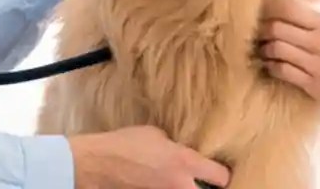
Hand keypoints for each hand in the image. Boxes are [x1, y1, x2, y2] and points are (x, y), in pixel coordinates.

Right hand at [68, 126, 231, 187]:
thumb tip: (182, 152)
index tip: (218, 174)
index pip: (222, 177)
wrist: (96, 165)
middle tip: (201, 183)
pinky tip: (159, 185)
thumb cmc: (124, 144)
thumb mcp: (156, 135)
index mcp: (185, 162)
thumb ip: (175, 146)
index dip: (222, 175)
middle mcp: (180, 186)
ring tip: (177, 182)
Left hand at [257, 0, 319, 117]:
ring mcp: (315, 63)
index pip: (289, 8)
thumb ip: (310, 21)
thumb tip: (280, 9)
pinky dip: (272, 67)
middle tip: (257, 34)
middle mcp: (319, 41)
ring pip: (277, 49)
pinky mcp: (312, 83)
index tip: (260, 12)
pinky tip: (271, 65)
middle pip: (277, 28)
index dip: (269, 9)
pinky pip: (282, 71)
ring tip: (263, 50)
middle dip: (262, 30)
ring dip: (264, 50)